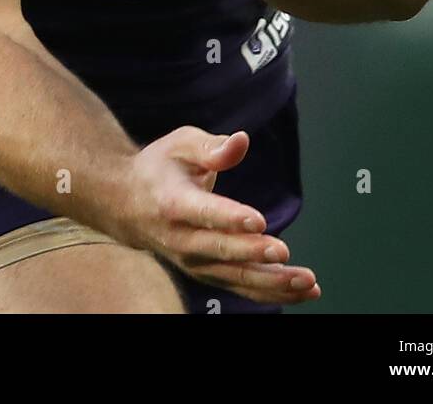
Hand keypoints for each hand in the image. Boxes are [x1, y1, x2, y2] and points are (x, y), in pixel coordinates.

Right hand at [114, 125, 319, 304]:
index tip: (257, 219)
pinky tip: (303, 291)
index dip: (230, 218)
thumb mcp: (180, 145)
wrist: (125, 204)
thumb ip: (211, 146)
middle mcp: (182, 239)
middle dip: (253, 252)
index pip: (204, 213)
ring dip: (273, 282)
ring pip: (235, 278)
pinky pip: (242, 287)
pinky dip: (273, 292)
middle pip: (220, 250)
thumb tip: (241, 141)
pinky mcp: (207, 274)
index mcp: (173, 202)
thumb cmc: (160, 168)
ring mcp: (194, 262)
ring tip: (307, 281)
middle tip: (284, 251)